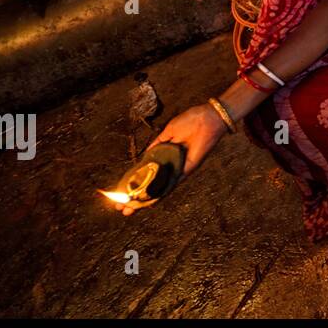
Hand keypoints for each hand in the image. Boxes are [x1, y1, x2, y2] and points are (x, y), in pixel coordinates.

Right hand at [111, 104, 227, 214]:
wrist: (208, 117)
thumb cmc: (191, 121)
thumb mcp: (168, 132)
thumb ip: (157, 145)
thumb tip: (143, 157)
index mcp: (165, 155)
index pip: (146, 173)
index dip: (132, 184)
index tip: (119, 194)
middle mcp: (171, 164)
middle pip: (151, 184)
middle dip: (136, 197)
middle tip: (121, 209)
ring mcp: (179, 168)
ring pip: (160, 188)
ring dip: (146, 199)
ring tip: (130, 210)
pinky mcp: (188, 168)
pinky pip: (174, 183)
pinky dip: (162, 192)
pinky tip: (150, 203)